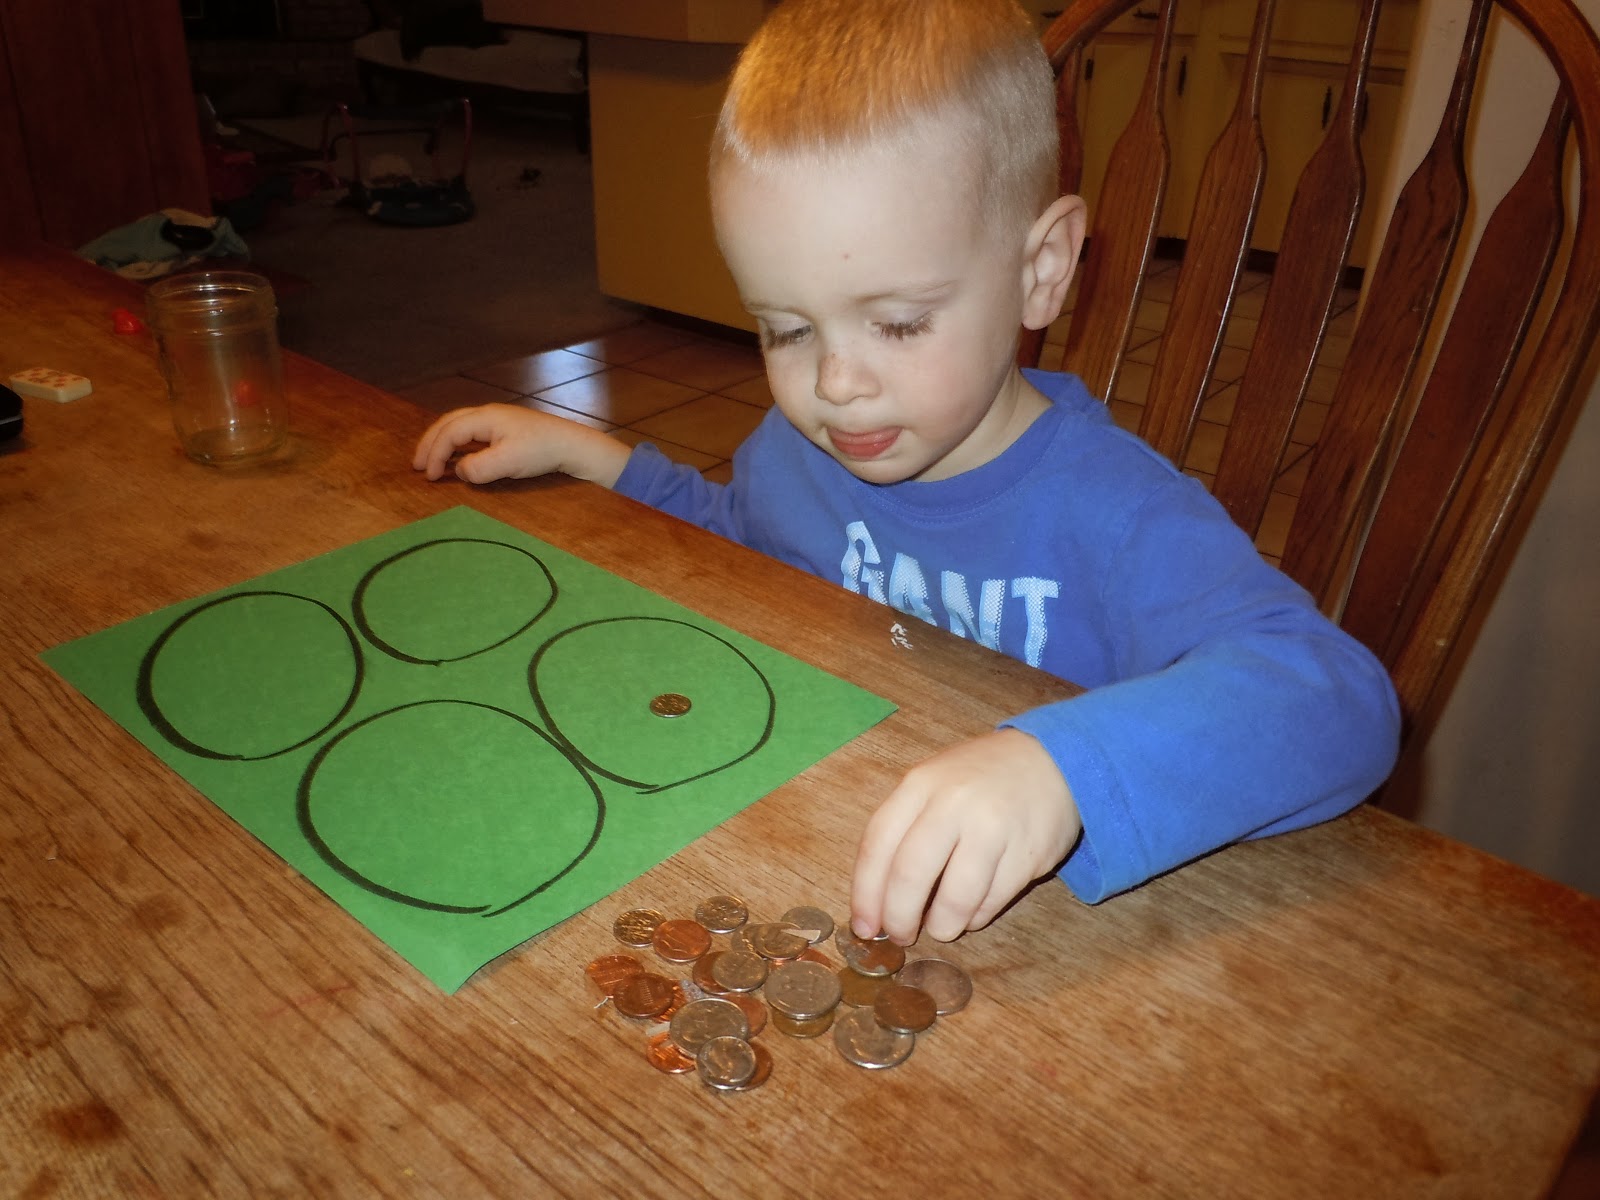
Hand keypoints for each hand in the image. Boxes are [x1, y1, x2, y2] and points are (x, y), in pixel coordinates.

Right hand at [412, 404, 630, 487]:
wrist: (571, 445)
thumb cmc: (541, 451)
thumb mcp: (508, 463)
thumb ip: (478, 468)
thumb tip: (459, 471)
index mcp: (484, 418)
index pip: (449, 433)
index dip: (435, 454)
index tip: (430, 477)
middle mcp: (486, 414)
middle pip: (447, 424)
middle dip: (430, 444)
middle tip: (417, 466)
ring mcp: (496, 420)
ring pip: (458, 426)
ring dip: (441, 443)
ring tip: (430, 461)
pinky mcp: (504, 430)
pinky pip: (470, 433)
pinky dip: (456, 444)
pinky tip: (456, 457)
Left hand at [850, 729, 1080, 944]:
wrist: (1049, 760)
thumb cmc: (977, 781)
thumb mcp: (933, 785)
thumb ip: (904, 831)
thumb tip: (878, 903)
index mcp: (920, 785)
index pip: (877, 844)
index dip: (866, 893)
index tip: (864, 927)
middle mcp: (953, 803)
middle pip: (910, 873)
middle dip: (899, 917)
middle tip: (900, 936)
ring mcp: (993, 828)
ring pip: (955, 897)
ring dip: (941, 925)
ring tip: (940, 929)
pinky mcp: (1027, 853)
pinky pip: (991, 901)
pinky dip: (975, 917)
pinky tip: (971, 913)